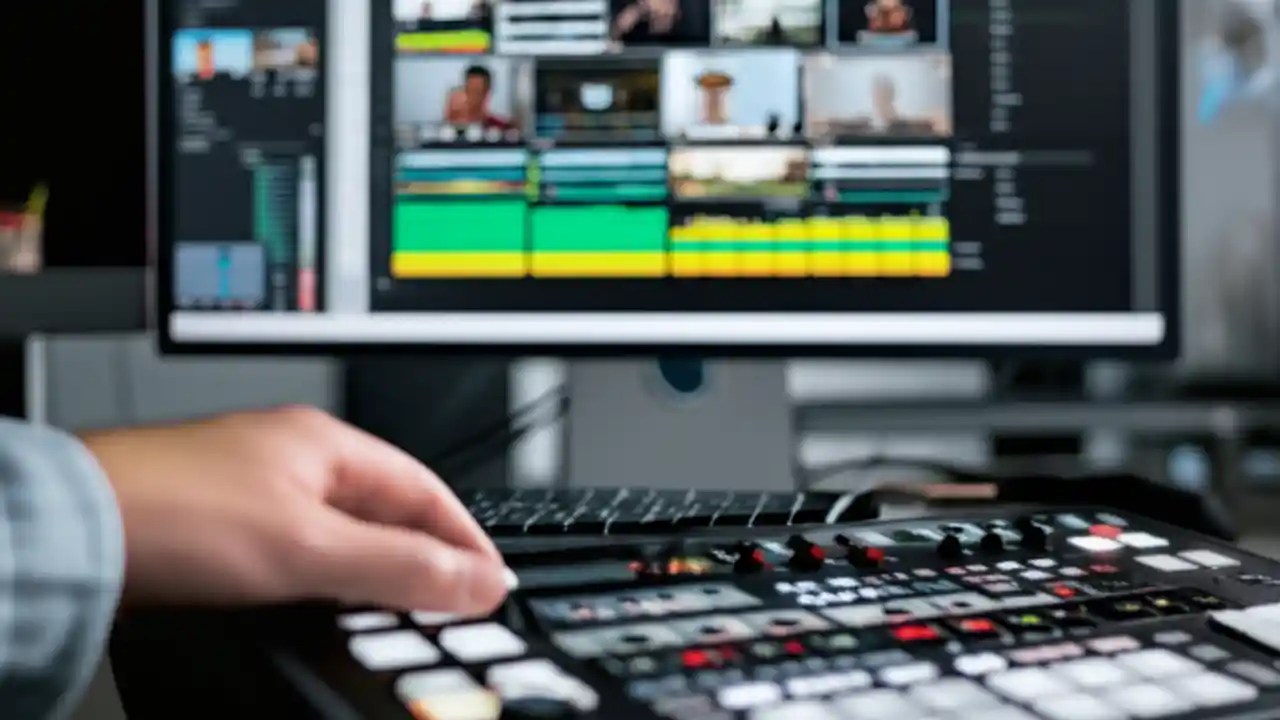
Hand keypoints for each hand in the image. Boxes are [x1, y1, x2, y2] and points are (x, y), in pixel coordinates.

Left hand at [81, 406, 508, 615]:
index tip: (489, 579)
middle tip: (450, 602)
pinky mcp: (219, 520)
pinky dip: (328, 574)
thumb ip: (401, 567)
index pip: (424, 488)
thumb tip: (476, 581)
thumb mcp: (311, 550)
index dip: (465, 536)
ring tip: (397, 610)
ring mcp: (253, 485)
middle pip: (385, 508)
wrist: (70, 528)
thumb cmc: (174, 514)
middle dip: (424, 554)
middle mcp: (292, 455)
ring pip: (341, 529)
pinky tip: (323, 601)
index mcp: (325, 443)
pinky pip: (299, 546)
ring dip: (376, 567)